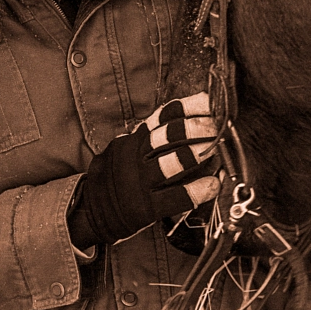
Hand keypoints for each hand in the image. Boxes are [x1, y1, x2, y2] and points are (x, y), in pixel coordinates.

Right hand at [69, 93, 220, 245]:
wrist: (92, 208)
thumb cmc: (123, 174)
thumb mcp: (133, 147)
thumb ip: (159, 135)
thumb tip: (203, 119)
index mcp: (137, 137)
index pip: (164, 115)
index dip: (189, 106)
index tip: (210, 101)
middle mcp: (136, 155)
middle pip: (166, 135)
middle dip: (195, 128)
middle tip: (218, 126)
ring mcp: (139, 181)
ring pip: (168, 163)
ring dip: (195, 155)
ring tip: (216, 150)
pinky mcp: (144, 207)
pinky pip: (172, 198)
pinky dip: (195, 191)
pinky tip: (212, 185)